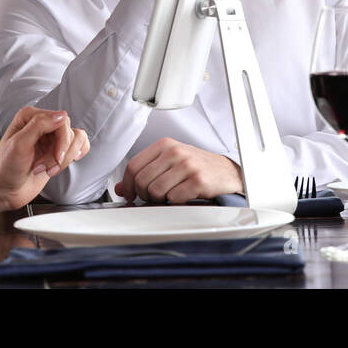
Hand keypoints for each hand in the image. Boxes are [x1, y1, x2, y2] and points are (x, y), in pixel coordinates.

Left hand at [0, 107, 89, 214]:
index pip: (61, 120)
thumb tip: (61, 115)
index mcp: (31, 116)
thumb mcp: (19, 144)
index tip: (55, 157)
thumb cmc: (5, 168)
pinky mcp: (57, 151)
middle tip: (42, 167)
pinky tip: (61, 165)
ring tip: (47, 169)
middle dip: (59, 154)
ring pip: (76, 140)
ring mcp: (51, 138)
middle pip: (69, 132)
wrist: (3, 190)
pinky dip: (73, 158)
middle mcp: (42, 124)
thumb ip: (39, 125)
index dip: (61, 140)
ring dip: (64, 160)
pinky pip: (79, 147)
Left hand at [115, 138, 243, 202]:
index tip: (130, 194)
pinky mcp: (197, 180)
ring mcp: (187, 165)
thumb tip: (120, 188)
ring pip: (155, 191)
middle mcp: (174, 152)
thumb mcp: (169, 162)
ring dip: (159, 200)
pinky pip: (173, 198)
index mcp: (164, 144)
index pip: (133, 165)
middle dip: (144, 194)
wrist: (226, 172)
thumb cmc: (196, 166)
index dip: (128, 184)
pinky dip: (175, 202)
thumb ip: (145, 172)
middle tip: (153, 197)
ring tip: (169, 195)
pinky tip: (182, 196)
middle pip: (141, 180)